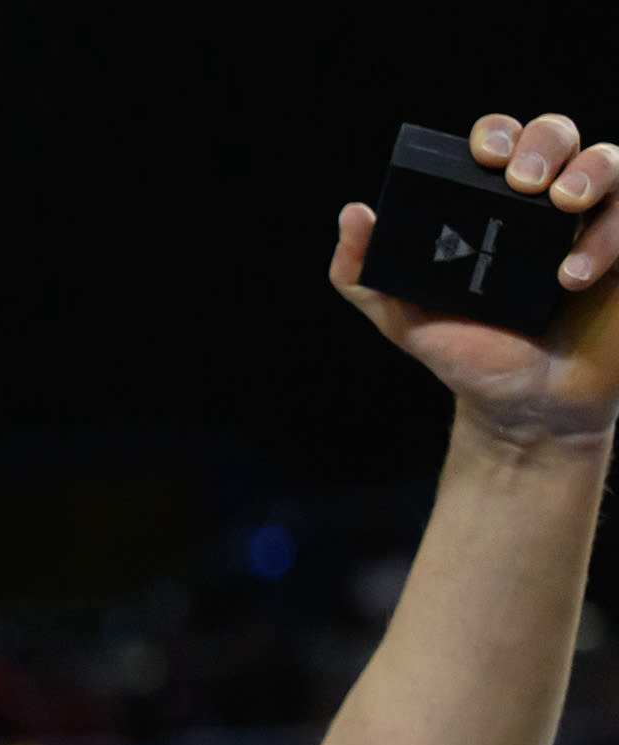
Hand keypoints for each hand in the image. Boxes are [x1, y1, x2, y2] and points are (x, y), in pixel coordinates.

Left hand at [334, 111, 618, 450]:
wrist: (529, 409)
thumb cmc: (473, 356)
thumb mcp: (407, 322)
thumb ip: (365, 277)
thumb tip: (352, 214)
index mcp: (495, 206)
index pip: (502, 142)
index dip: (497, 133)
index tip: (484, 158)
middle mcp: (550, 204)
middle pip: (560, 134)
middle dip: (546, 142)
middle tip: (526, 183)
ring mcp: (598, 224)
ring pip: (612, 162)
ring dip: (590, 174)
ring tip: (564, 212)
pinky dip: (613, 234)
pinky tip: (578, 275)